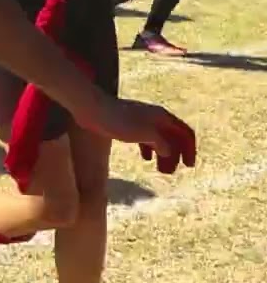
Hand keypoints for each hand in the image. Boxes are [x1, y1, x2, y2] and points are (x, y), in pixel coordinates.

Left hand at [77, 97, 196, 172]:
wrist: (93, 109)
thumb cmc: (120, 120)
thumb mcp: (145, 134)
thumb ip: (161, 144)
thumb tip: (169, 152)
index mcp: (163, 117)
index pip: (185, 132)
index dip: (190, 149)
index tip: (188, 166)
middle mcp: (155, 117)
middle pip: (173, 137)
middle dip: (175, 155)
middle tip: (170, 173)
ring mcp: (142, 121)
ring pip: (159, 139)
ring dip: (163, 155)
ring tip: (160, 170)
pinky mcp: (128, 125)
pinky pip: (145, 139)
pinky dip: (149, 149)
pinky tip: (145, 159)